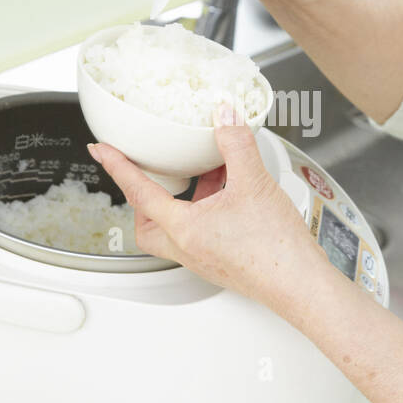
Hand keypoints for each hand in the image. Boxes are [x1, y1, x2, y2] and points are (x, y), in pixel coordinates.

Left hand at [87, 107, 328, 312]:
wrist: (300, 285)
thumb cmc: (276, 249)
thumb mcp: (255, 183)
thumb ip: (236, 144)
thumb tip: (225, 117)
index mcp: (184, 229)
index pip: (139, 192)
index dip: (117, 166)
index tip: (101, 150)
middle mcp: (188, 249)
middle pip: (146, 225)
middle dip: (143, 198)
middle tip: (149, 175)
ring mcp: (204, 259)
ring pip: (174, 231)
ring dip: (180, 204)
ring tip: (202, 180)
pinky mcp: (221, 264)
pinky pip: (199, 235)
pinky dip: (204, 213)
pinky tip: (229, 198)